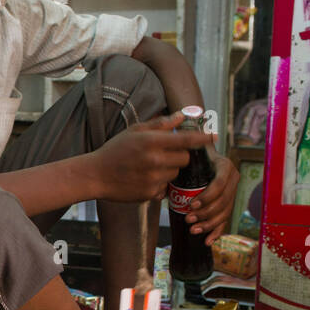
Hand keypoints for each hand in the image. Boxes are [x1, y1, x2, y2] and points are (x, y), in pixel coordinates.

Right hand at [91, 112, 213, 203]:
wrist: (96, 175)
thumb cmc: (115, 150)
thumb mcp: (135, 131)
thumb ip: (160, 124)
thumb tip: (182, 115)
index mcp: (152, 142)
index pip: (186, 139)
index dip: (202, 138)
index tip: (213, 136)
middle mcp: (155, 161)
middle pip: (185, 159)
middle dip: (180, 155)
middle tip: (165, 153)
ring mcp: (153, 179)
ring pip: (176, 173)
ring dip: (170, 169)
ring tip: (151, 166)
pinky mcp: (150, 194)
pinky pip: (165, 187)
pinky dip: (160, 182)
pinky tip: (144, 178)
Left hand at [183, 152, 237, 244]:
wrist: (203, 158)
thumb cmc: (193, 160)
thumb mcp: (186, 163)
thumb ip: (174, 174)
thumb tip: (160, 195)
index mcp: (224, 166)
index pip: (219, 184)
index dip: (207, 197)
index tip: (191, 205)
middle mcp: (232, 178)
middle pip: (223, 201)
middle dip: (205, 213)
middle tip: (188, 219)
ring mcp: (232, 192)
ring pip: (225, 212)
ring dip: (209, 224)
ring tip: (193, 229)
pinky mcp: (229, 203)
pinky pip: (225, 220)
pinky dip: (216, 232)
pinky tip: (207, 241)